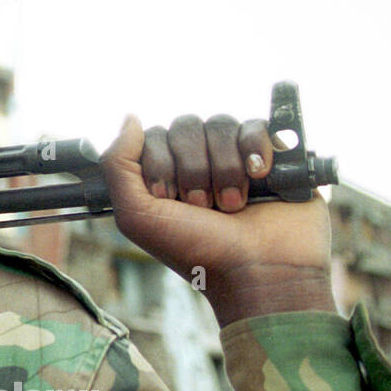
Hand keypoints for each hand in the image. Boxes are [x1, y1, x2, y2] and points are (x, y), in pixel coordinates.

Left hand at [100, 113, 334, 327]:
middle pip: (185, 127)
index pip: (153, 136)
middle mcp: (198, 163)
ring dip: (223, 168)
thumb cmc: (197, 252)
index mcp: (165, 175)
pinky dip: (254, 149)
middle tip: (203, 207)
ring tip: (232, 205)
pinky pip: (255, 126)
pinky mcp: (272, 156)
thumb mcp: (137, 216)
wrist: (259, 272)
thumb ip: (117, 165)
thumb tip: (130, 118)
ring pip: (219, 125)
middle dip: (192, 170)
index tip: (170, 201)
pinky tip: (259, 177)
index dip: (160, 166)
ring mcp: (234, 158)